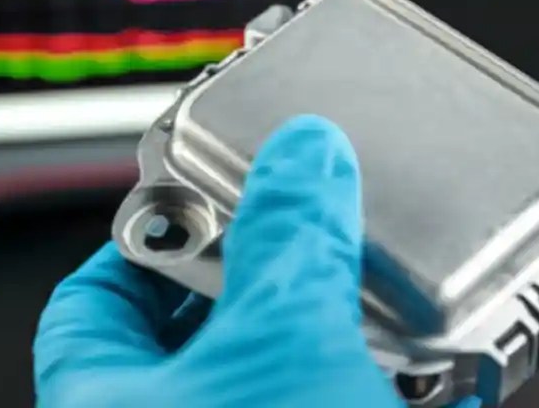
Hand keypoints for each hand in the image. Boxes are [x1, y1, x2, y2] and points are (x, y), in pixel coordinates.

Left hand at [34, 115, 460, 406]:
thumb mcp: (283, 341)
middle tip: (316, 237)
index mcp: (105, 403)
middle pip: (200, 329)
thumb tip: (303, 155)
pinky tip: (445, 381)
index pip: (93, 295)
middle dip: (268, 280)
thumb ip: (291, 239)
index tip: (195, 190)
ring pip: (284, 377)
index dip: (147, 232)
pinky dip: (390, 396)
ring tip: (398, 308)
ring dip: (345, 345)